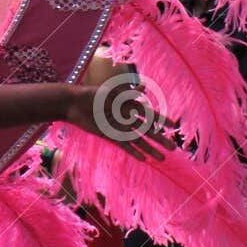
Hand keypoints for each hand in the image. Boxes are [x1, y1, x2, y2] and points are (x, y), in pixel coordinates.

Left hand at [62, 80, 176, 160]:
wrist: (73, 103)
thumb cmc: (93, 94)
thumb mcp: (111, 92)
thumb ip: (127, 93)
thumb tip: (144, 88)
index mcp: (129, 105)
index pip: (150, 114)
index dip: (161, 120)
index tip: (173, 126)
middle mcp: (127, 118)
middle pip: (147, 130)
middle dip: (160, 138)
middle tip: (173, 148)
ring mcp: (119, 128)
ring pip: (139, 140)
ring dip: (150, 149)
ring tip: (162, 158)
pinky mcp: (109, 136)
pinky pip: (124, 145)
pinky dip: (133, 151)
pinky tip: (143, 158)